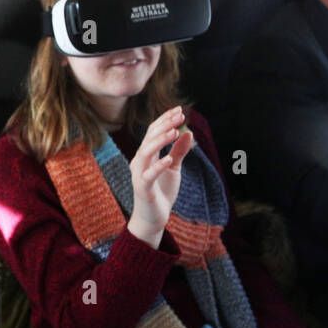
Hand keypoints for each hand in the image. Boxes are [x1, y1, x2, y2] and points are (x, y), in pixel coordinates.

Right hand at [127, 106, 193, 248]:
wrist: (154, 217)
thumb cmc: (162, 191)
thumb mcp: (173, 168)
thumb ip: (179, 151)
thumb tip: (188, 132)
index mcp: (146, 155)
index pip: (152, 132)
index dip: (164, 120)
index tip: (179, 110)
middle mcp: (139, 161)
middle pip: (149, 138)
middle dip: (164, 125)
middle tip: (180, 116)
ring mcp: (139, 175)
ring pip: (145, 153)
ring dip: (160, 141)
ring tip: (174, 131)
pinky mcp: (142, 189)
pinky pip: (149, 175)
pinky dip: (158, 166)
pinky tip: (169, 159)